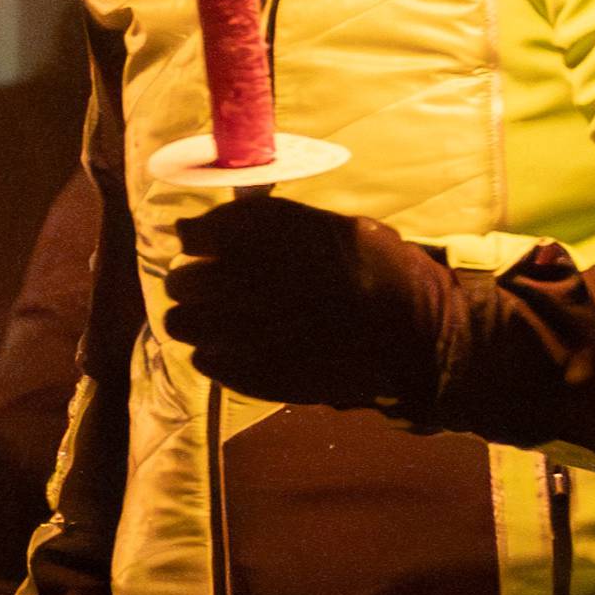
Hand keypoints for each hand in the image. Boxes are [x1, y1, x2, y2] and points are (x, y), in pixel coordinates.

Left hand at [163, 195, 453, 410]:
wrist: (413, 332)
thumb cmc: (380, 271)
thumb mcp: (332, 227)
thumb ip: (274, 225)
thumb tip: (217, 221)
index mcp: (267, 237)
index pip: (197, 234)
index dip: (197, 239)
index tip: (201, 243)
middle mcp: (246, 280)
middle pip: (183, 280)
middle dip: (190, 280)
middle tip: (204, 285)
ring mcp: (247, 331)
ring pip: (182, 323)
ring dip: (191, 319)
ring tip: (210, 321)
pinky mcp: (254, 373)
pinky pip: (205, 361)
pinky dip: (211, 354)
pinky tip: (228, 349)